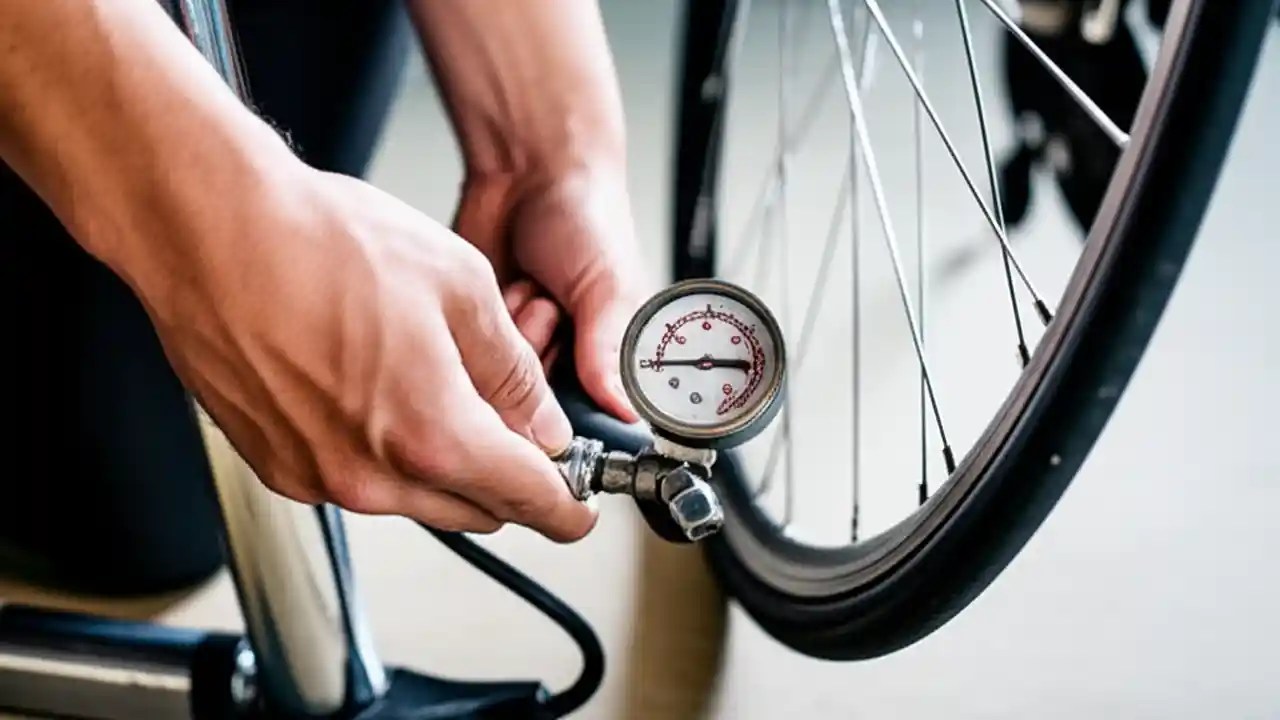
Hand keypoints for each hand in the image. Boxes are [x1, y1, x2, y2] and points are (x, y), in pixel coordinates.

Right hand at [120, 164, 596, 540]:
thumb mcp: (461, 287)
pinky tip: (376, 385)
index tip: (578, 509)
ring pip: (415, 496)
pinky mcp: (276, 464)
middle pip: (474, 507)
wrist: (206, 229)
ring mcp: (317, 476)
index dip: (566, 508)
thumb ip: (512, 373)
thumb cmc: (321, 244)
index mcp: (433, 438)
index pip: (527, 501)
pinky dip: (384, 453)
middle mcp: (372, 476)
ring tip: (433, 378)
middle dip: (506, 476)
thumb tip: (541, 422)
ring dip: (443, 461)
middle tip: (516, 424)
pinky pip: (357, 480)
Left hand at [453, 166, 647, 423]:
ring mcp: (522, 344)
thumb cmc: (585, 216)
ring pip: (503, 380)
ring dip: (512, 334)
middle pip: (542, 401)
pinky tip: (505, 287)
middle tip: (550, 306)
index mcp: (612, 352)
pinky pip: (471, 354)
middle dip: (540, 355)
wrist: (527, 169)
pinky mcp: (480, 330)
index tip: (568, 374)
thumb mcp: (608, 286)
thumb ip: (608, 351)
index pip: (594, 410)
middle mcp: (568, 354)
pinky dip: (482, 322)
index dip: (577, 400)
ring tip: (529, 286)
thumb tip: (622, 409)